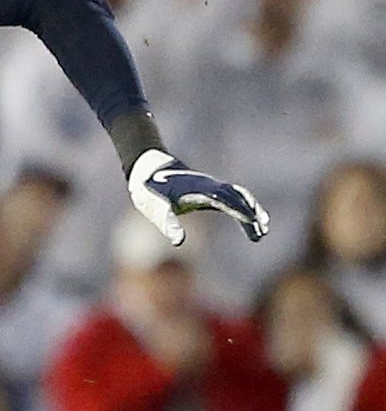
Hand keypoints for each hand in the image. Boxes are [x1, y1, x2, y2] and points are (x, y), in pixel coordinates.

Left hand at [128, 148, 268, 246]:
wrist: (148, 168)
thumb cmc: (150, 190)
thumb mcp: (155, 208)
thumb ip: (167, 223)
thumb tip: (179, 242)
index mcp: (199, 190)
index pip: (225, 200)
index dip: (240, 211)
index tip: (254, 223)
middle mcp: (210, 186)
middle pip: (238, 197)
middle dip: (251, 214)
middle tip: (261, 233)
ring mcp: (212, 186)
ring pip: (240, 195)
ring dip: (253, 210)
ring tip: (263, 230)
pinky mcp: (210, 189)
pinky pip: (234, 196)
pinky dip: (245, 206)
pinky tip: (249, 220)